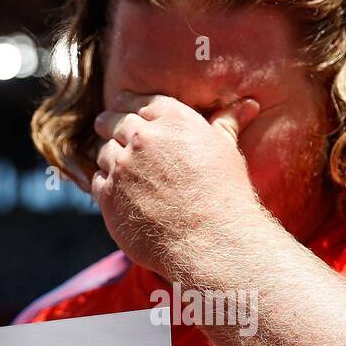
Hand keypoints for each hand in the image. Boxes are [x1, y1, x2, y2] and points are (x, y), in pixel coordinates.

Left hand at [92, 92, 261, 275]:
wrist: (211, 242)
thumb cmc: (225, 196)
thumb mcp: (228, 152)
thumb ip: (227, 123)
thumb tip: (249, 103)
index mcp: (173, 119)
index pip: (143, 102)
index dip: (134, 107)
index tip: (130, 112)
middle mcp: (143, 137)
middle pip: (115, 121)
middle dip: (111, 123)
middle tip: (106, 125)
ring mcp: (122, 166)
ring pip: (104, 151)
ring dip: (110, 156)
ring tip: (118, 165)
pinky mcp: (108, 195)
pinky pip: (97, 180)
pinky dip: (105, 183)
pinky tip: (118, 191)